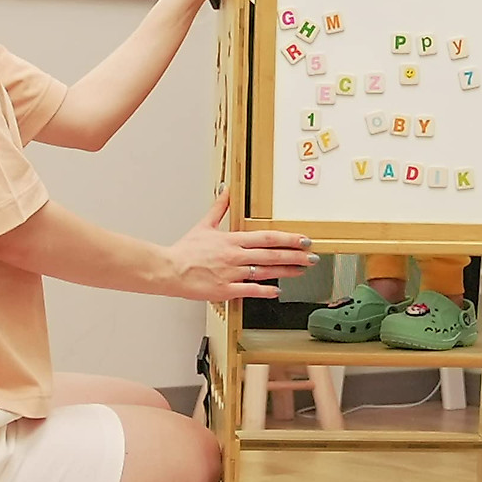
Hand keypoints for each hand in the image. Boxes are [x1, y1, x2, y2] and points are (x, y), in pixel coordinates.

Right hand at [167, 189, 316, 300]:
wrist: (170, 269)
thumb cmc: (186, 250)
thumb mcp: (204, 225)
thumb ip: (220, 208)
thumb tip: (226, 190)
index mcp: (232, 240)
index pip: (267, 237)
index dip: (288, 239)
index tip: (303, 239)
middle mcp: (235, 256)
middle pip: (271, 254)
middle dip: (295, 255)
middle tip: (312, 257)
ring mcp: (232, 274)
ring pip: (265, 272)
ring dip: (285, 271)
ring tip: (301, 271)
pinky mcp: (225, 289)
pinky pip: (249, 290)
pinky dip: (265, 291)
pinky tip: (277, 291)